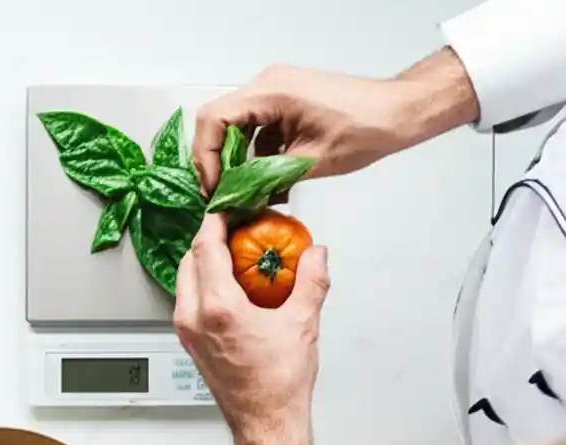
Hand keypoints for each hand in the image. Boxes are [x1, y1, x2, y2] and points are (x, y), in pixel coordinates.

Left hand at [173, 214, 330, 444]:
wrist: (266, 422)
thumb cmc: (280, 383)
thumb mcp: (303, 323)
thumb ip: (311, 280)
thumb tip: (316, 253)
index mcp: (216, 308)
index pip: (205, 247)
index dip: (217, 221)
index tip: (231, 209)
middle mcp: (192, 317)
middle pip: (189, 259)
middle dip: (210, 239)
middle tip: (237, 229)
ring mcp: (186, 331)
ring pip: (184, 280)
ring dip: (204, 261)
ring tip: (235, 254)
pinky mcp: (188, 342)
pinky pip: (188, 299)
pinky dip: (204, 283)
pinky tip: (230, 284)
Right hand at [192, 50, 478, 193]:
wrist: (399, 112)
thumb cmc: (365, 129)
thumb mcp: (310, 162)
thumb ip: (267, 177)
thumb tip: (238, 198)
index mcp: (270, 92)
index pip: (214, 120)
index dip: (206, 156)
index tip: (215, 186)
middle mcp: (267, 84)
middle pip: (219, 122)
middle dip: (217, 160)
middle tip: (222, 193)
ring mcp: (275, 90)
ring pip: (236, 127)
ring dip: (237, 159)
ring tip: (246, 192)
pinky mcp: (285, 101)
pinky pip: (257, 127)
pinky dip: (256, 154)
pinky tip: (267, 180)